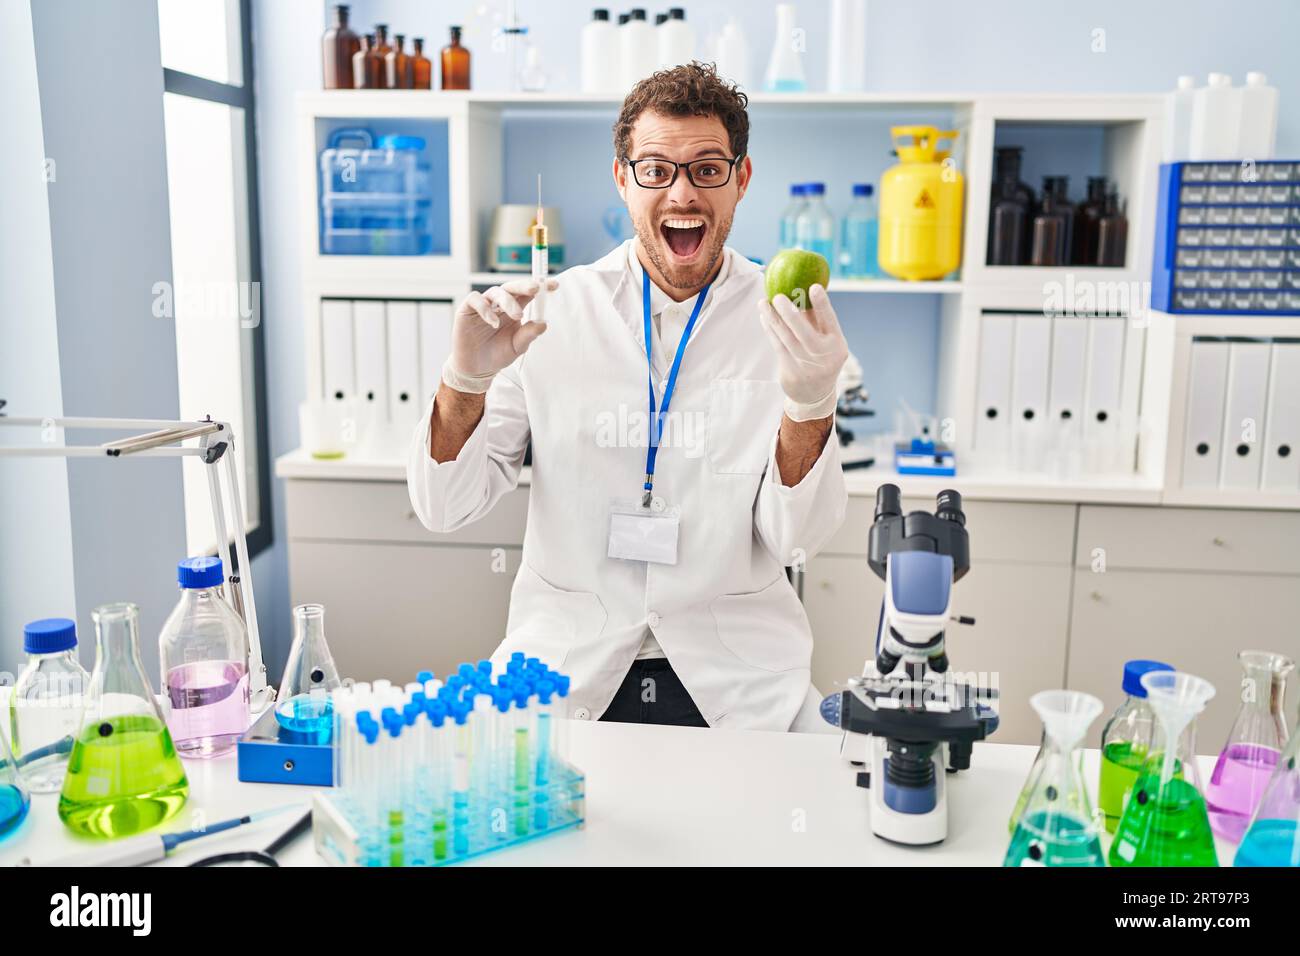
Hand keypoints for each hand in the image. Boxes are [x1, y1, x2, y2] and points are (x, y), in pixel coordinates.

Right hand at [445, 277, 557, 389]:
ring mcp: (483, 305)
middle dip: (524, 285)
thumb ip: (529, 334)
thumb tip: (543, 323)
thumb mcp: (517, 346)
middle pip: (512, 287)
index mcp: (515, 309)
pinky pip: (476, 300)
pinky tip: (493, 322)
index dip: (540, 286)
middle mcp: (499, 304)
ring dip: (508, 301)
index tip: (553, 285)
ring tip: (517, 316)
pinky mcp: (467, 309)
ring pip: (496, 292)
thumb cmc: (497, 354)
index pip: (528, 293)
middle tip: (535, 289)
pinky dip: (485, 309)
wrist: (476, 369)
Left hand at [757, 283, 847, 420]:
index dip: (822, 304)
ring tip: (762, 302)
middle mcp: (823, 355)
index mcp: (837, 344)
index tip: (813, 287)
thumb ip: (818, 320)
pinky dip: (770, 330)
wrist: (815, 394)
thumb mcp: (827, 342)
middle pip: (804, 332)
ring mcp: (806, 366)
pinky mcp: (790, 372)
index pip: (830, 321)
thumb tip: (804, 288)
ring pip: (786, 338)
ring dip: (772, 319)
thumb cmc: (821, 357)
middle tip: (778, 296)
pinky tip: (764, 317)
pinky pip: (777, 346)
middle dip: (790, 313)